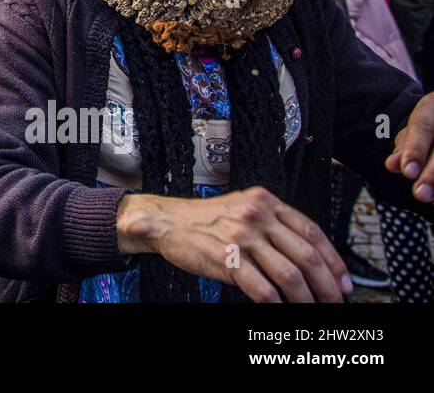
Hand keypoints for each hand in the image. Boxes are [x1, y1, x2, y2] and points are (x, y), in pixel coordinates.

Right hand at [116, 188, 350, 302]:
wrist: (167, 222)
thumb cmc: (205, 220)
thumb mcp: (244, 209)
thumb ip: (274, 224)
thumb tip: (309, 258)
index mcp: (266, 202)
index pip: (313, 232)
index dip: (334, 261)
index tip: (344, 282)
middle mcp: (257, 216)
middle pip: (307, 256)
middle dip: (327, 286)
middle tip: (334, 302)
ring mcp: (241, 236)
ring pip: (289, 275)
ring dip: (306, 300)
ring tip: (311, 310)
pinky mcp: (226, 258)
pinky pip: (262, 289)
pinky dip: (276, 304)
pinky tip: (281, 309)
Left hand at [384, 92, 433, 202]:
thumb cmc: (432, 122)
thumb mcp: (419, 127)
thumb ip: (406, 145)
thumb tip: (392, 165)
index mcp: (432, 106)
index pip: (423, 126)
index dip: (415, 149)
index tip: (407, 173)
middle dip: (432, 173)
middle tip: (420, 194)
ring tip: (433, 202)